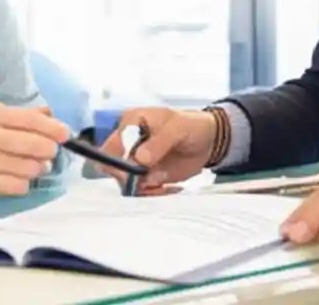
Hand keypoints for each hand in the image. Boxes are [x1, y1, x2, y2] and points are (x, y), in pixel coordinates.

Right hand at [0, 101, 70, 198]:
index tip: (65, 134)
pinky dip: (23, 183)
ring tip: (30, 166)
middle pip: (33, 144)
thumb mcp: (2, 118)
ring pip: (29, 168)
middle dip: (48, 150)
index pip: (30, 119)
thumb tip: (54, 117)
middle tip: (49, 153)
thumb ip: (29, 116)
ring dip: (36, 169)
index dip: (52, 128)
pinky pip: (19, 186)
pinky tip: (14, 177)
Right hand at [99, 107, 218, 191]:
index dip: (118, 162)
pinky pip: (140, 192)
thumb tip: (139, 158)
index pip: (110, 146)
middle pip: (113, 169)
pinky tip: (168, 188)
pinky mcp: (145, 178)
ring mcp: (134, 163)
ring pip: (126, 183)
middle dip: (131, 179)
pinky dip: (153, 194)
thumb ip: (160, 141)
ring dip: (144, 190)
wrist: (208, 141)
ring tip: (164, 186)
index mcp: (129, 124)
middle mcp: (126, 144)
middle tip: (153, 182)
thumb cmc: (190, 126)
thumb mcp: (178, 127)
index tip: (136, 172)